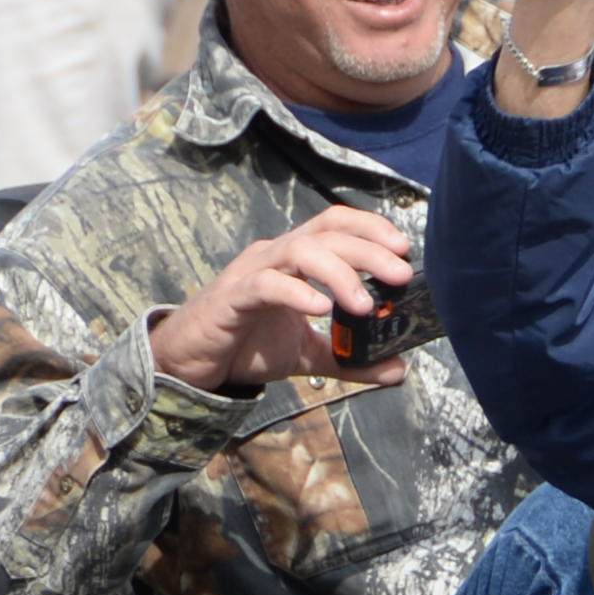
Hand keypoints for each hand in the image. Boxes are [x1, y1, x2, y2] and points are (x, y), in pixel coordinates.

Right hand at [150, 205, 419, 392]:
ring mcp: (252, 272)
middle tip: (401, 275)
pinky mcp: (231, 298)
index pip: (336, 223)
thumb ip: (351, 360)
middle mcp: (275, 255)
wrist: (189, 364)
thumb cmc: (246, 345)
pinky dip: (297, 293)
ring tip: (366, 305)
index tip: (404, 248)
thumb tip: (398, 370)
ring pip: (301, 250)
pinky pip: (266, 284)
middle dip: (369, 250)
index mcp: (295, 259)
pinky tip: (321, 309)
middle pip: (327, 233)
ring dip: (340, 272)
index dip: (371, 227)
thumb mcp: (308, 355)